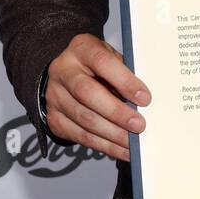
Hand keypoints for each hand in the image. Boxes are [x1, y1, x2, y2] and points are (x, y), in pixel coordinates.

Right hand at [44, 33, 150, 162]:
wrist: (66, 75)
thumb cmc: (98, 66)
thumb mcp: (111, 58)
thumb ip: (125, 73)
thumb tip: (144, 101)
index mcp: (82, 49)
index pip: (102, 62)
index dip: (124, 81)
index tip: (145, 98)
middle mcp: (63, 71)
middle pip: (88, 94)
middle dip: (116, 112)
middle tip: (139, 125)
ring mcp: (55, 96)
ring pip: (84, 119)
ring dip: (112, 134)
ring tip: (133, 142)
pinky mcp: (54, 118)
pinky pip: (80, 136)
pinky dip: (104, 146)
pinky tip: (122, 149)